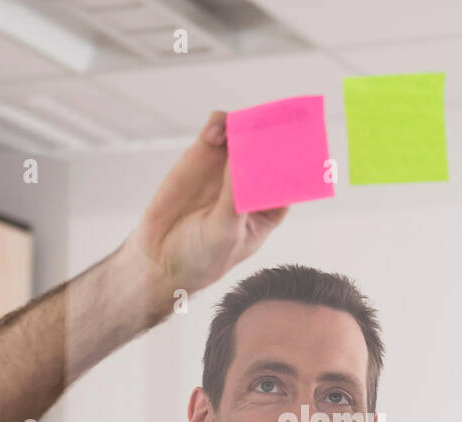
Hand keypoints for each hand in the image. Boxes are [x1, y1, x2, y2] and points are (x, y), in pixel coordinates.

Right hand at [129, 111, 288, 298]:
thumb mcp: (225, 232)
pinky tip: (217, 132)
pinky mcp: (202, 156)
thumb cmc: (202, 255)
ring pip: (245, 135)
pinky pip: (217, 130)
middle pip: (270, 152)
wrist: (160, 257)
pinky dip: (220, 124)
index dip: (297, 163)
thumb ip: (234, 199)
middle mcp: (251, 184)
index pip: (290, 180)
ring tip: (242, 127)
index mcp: (269, 208)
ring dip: (247, 126)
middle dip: (274, 137)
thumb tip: (242, 160)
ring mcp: (227, 168)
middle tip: (276, 124)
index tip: (302, 149)